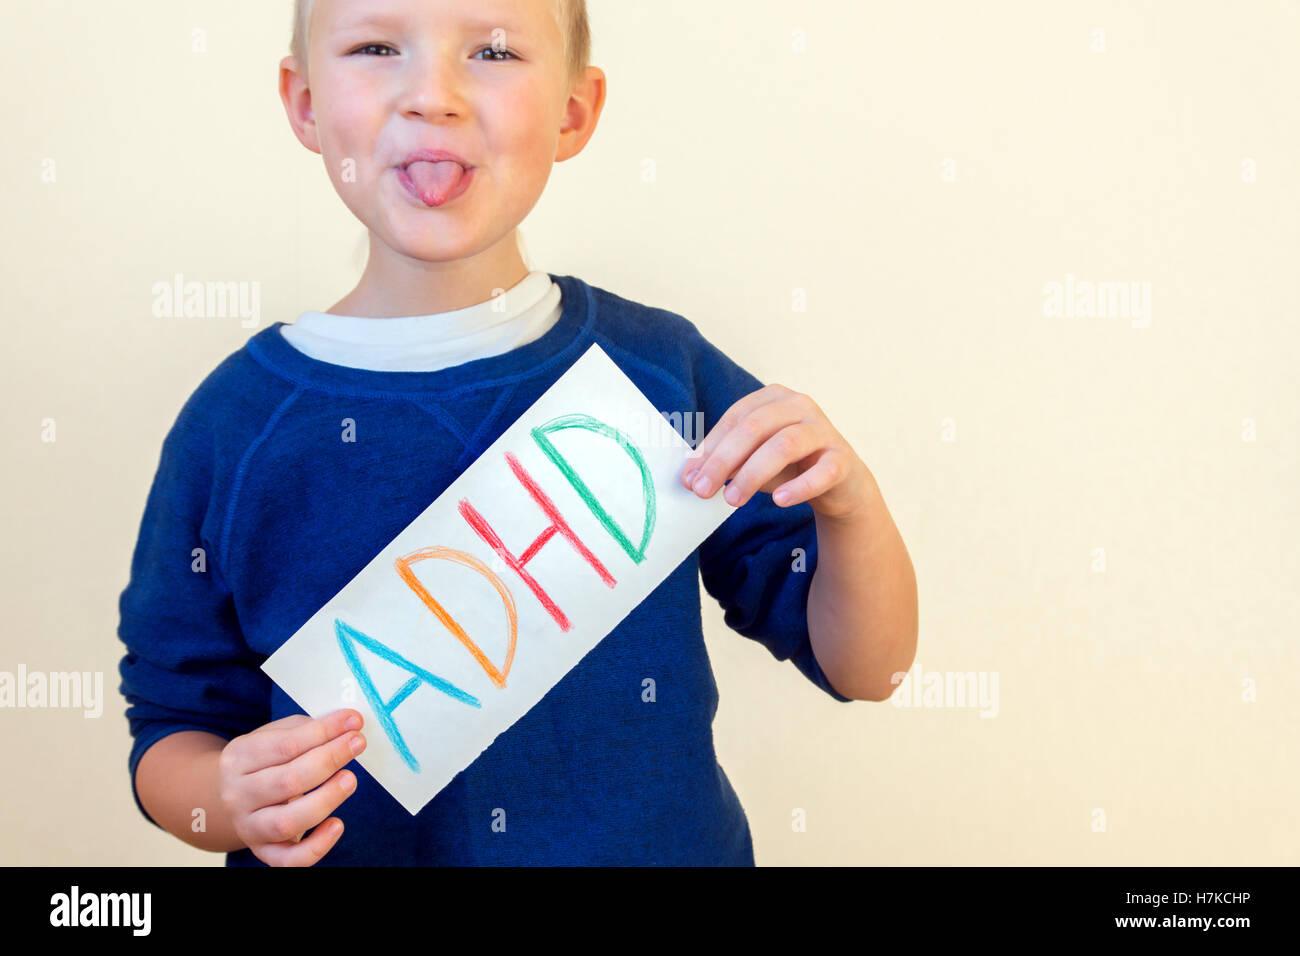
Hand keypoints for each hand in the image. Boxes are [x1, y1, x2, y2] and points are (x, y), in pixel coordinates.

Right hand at [218, 709, 365, 865]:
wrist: (234, 796)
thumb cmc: (267, 760)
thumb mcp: (276, 735)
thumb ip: (308, 728)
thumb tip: (347, 724)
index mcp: (239, 758)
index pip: (286, 744)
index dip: (324, 732)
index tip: (353, 721)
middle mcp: (238, 795)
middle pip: (287, 781)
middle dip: (329, 760)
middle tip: (357, 743)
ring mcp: (249, 827)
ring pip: (287, 822)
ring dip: (325, 800)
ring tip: (350, 779)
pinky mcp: (264, 852)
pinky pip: (289, 860)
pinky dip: (317, 846)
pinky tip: (337, 825)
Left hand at [680, 384, 871, 521]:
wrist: (840, 482)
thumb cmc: (790, 465)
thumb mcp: (753, 459)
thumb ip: (725, 462)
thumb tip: (691, 477)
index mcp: (773, 398)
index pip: (735, 418)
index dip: (710, 448)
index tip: (690, 478)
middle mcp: (800, 405)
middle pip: (755, 428)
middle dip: (724, 461)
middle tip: (703, 491)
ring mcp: (824, 430)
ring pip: (784, 446)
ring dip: (753, 474)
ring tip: (732, 500)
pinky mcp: (843, 458)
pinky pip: (822, 471)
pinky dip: (800, 487)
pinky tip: (780, 501)